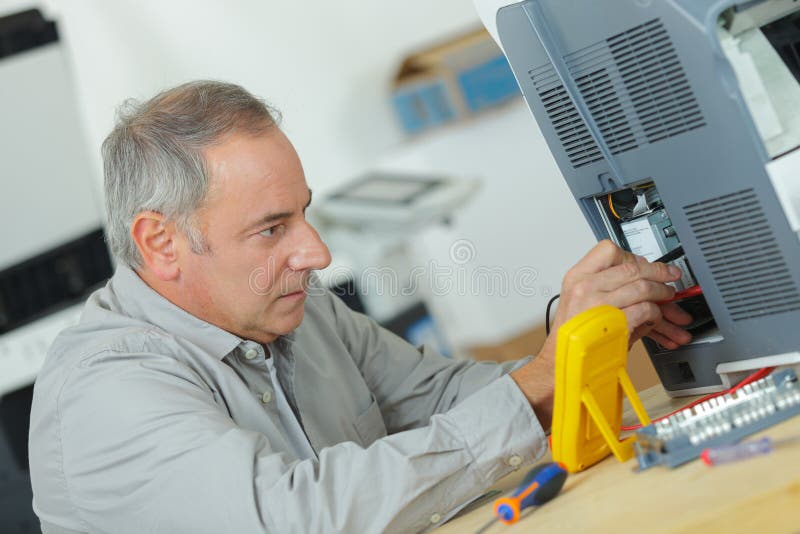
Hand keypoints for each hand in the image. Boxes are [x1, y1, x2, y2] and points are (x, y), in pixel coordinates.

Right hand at [511, 240, 692, 427]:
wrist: (562, 364)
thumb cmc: (572, 337)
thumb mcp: (579, 301)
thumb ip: (607, 286)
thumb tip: (641, 278)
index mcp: (577, 276)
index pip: (609, 250)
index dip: (632, 256)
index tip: (644, 263)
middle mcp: (586, 286)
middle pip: (633, 267)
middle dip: (659, 272)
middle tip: (670, 277)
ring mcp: (599, 303)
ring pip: (644, 287)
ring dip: (662, 294)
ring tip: (668, 302)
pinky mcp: (614, 322)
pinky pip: (647, 309)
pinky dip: (657, 315)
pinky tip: (657, 321)